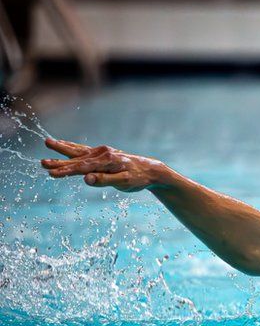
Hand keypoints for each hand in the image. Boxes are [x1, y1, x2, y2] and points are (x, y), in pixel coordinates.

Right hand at [40, 139, 165, 191]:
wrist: (150, 170)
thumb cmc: (138, 178)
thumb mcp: (125, 182)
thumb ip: (105, 180)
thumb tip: (86, 179)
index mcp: (107, 161)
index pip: (82, 168)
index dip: (66, 172)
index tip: (51, 174)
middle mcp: (103, 153)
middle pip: (77, 159)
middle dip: (59, 161)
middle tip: (42, 163)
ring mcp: (102, 152)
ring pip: (78, 151)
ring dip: (62, 149)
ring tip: (48, 143)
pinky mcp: (102, 153)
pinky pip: (83, 150)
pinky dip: (71, 147)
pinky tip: (62, 143)